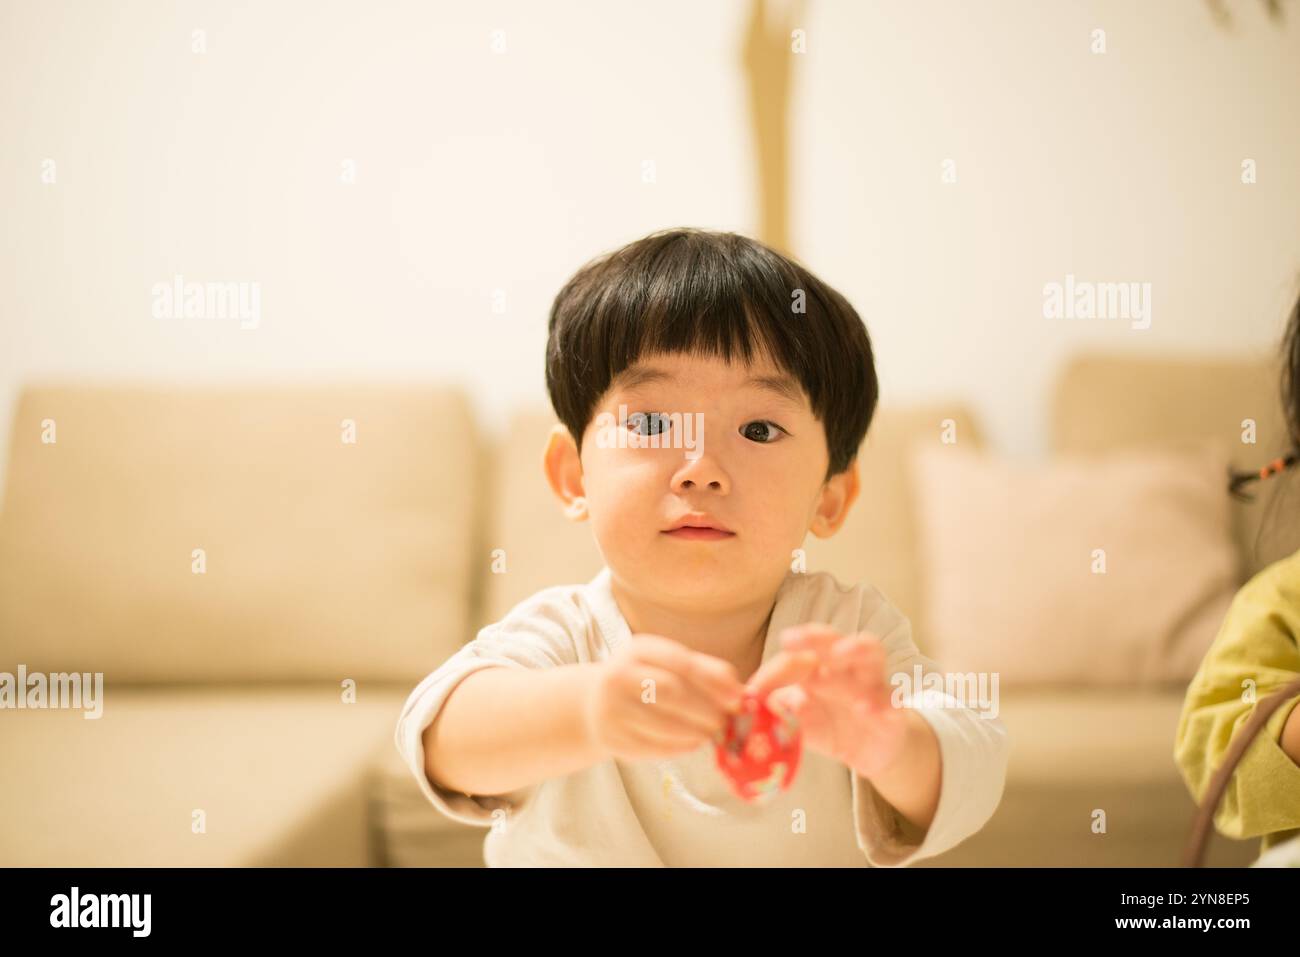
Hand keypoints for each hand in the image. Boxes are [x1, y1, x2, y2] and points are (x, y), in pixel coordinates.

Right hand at [584, 634, 745, 762]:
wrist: (596, 704)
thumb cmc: (646, 681)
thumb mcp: (669, 664)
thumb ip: (706, 671)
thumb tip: (740, 691)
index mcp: (638, 650)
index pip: (680, 662)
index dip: (713, 681)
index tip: (737, 698)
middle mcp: (618, 675)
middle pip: (671, 692)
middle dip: (705, 709)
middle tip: (724, 721)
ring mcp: (611, 708)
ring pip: (663, 723)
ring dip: (695, 732)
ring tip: (711, 734)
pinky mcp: (612, 738)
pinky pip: (653, 747)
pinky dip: (680, 748)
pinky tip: (692, 744)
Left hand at [745, 623, 907, 778]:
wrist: (869, 751)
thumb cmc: (828, 723)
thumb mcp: (796, 718)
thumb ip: (774, 708)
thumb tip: (746, 703)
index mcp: (818, 666)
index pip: (798, 655)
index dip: (775, 669)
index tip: (756, 688)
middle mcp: (845, 668)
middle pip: (834, 641)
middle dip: (815, 637)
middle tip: (792, 640)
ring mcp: (872, 684)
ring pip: (871, 655)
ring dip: (856, 650)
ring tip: (841, 652)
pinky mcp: (893, 710)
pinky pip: (893, 700)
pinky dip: (882, 702)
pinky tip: (868, 709)